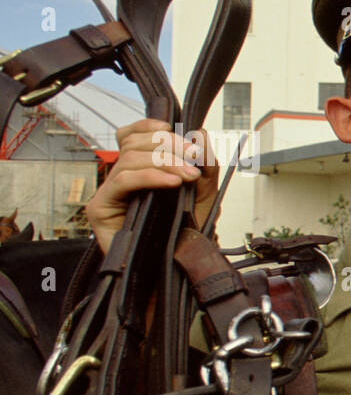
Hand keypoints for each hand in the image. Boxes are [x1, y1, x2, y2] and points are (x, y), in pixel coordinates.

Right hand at [86, 119, 219, 253]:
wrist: (176, 268)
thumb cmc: (185, 233)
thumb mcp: (203, 192)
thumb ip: (205, 164)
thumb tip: (200, 134)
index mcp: (139, 170)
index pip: (131, 136)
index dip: (148, 126)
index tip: (172, 128)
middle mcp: (121, 178)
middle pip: (133, 143)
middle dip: (168, 144)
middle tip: (193, 156)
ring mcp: (109, 192)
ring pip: (130, 159)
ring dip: (165, 161)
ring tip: (189, 176)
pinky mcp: (101, 208)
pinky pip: (124, 181)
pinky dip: (151, 177)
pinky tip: (173, 183)